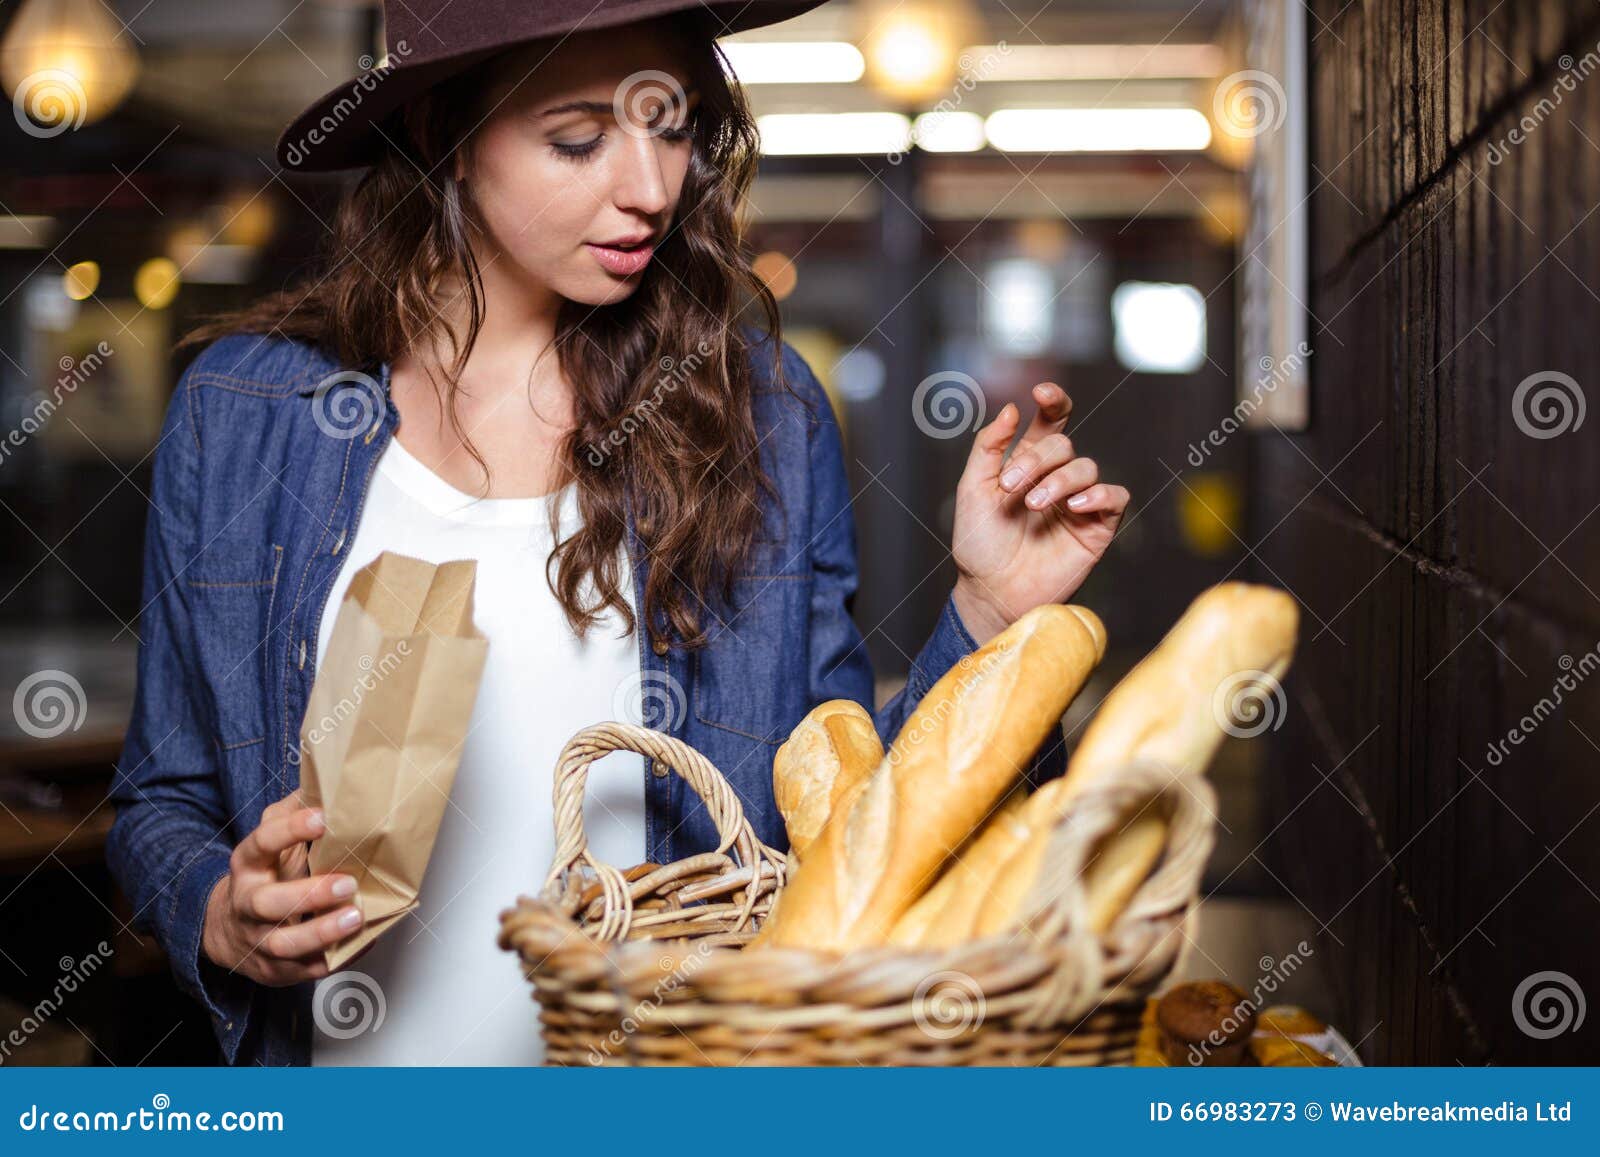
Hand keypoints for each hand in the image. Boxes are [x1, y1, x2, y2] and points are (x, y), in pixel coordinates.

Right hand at [201, 789, 364, 985]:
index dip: (288, 831)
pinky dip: (337, 958)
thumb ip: (292, 813)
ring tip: (357, 917)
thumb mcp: (271, 840)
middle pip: (267, 903)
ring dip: (322, 932)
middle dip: (309, 894)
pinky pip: (306, 969)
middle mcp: (248, 904)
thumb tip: (327, 780)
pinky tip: (362, 940)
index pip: (260, 844)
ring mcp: (259, 940)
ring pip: (283, 944)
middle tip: (347, 883)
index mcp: (248, 864)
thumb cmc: (266, 874)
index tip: (321, 818)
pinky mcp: (275, 970)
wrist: (230, 927)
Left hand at [950, 382, 1129, 643]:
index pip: (1051, 422)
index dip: (1053, 401)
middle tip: (1011, 487)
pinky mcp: (1096, 528)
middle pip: (1063, 445)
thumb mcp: (972, 490)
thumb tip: (1012, 409)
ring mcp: (1078, 502)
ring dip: (1061, 480)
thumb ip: (988, 448)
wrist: (991, 592)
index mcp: (1028, 463)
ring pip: (1087, 468)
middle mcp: (1056, 478)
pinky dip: (1098, 496)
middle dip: (1038, 460)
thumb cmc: (979, 544)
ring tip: (1034, 505)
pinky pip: (1114, 497)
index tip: (1041, 393)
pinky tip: (1074, 507)